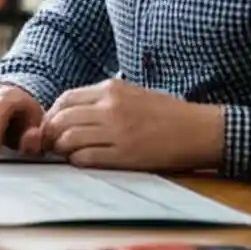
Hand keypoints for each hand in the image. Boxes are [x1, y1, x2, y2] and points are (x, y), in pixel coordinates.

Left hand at [41, 79, 223, 170]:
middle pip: (62, 119)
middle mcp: (110, 107)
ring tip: (67, 152)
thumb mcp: (131, 93)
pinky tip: (82, 160)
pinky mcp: (125, 154)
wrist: (199, 130)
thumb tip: (69, 112)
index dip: (53, 113)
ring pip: (69, 138)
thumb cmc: (166, 112)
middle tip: (51, 142)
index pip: (65, 99)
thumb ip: (102, 99)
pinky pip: (86, 158)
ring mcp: (117, 131)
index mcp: (110, 89)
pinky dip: (77, 160)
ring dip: (62, 148)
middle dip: (51, 132)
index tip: (52, 124)